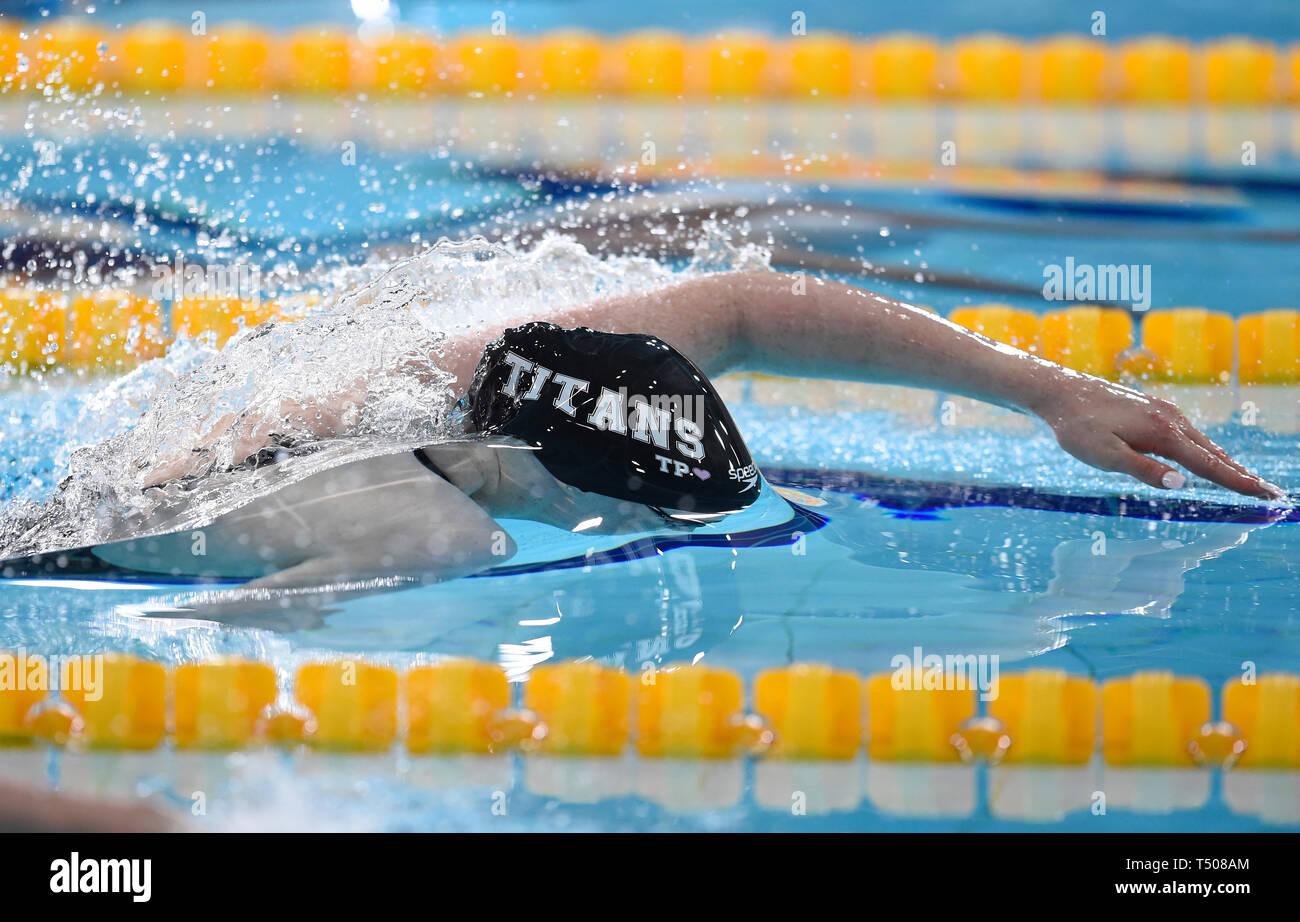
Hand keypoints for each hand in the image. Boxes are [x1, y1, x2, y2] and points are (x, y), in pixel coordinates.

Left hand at [1032, 377, 1284, 499]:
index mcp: (1163, 433)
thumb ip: (1143, 470)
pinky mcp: (1154, 408)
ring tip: (1247, 481)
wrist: (1060, 392)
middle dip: (1242, 475)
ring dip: (1226, 463)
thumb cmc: (1077, 428)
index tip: (1267, 495)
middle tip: (1271, 493)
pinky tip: (1207, 458)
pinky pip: (1189, 434)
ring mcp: (1164, 411)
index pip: (1209, 466)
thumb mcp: (1104, 456)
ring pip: (1202, 443)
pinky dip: (1205, 450)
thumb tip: (1181, 485)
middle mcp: (1171, 419)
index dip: (1239, 483)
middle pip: (1214, 454)